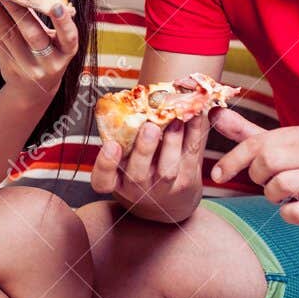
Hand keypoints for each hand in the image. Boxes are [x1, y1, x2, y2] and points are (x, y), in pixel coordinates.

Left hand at [0, 0, 78, 101]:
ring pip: (8, 34)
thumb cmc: (49, 54)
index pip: (68, 37)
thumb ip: (50, 18)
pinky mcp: (7, 63)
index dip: (63, 21)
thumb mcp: (59, 42)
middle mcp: (47, 61)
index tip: (56, 5)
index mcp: (65, 52)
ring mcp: (25, 65)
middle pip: (31, 34)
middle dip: (16, 8)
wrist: (34, 89)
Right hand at [90, 110, 212, 223]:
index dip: (105, 164)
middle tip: (150, 126)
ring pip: (167, 169)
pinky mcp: (185, 183)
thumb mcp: (124, 158)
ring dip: (173, 142)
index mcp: (115, 181)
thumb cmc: (140, 167)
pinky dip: (194, 135)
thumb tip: (131, 99)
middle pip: (137, 174)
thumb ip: (123, 136)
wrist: (169, 198)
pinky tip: (196, 116)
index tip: (111, 145)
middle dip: (145, 149)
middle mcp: (136, 189)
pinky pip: (190, 158)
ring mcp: (162, 189)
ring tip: (176, 119)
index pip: (102, 180)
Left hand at [210, 110, 298, 233]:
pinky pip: (294, 212)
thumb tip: (214, 113)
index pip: (256, 142)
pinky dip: (288, 214)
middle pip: (266, 162)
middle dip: (258, 177)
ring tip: (285, 194)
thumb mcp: (279, 148)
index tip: (218, 175)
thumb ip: (246, 133)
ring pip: (279, 186)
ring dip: (273, 196)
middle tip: (268, 182)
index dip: (232, 160)